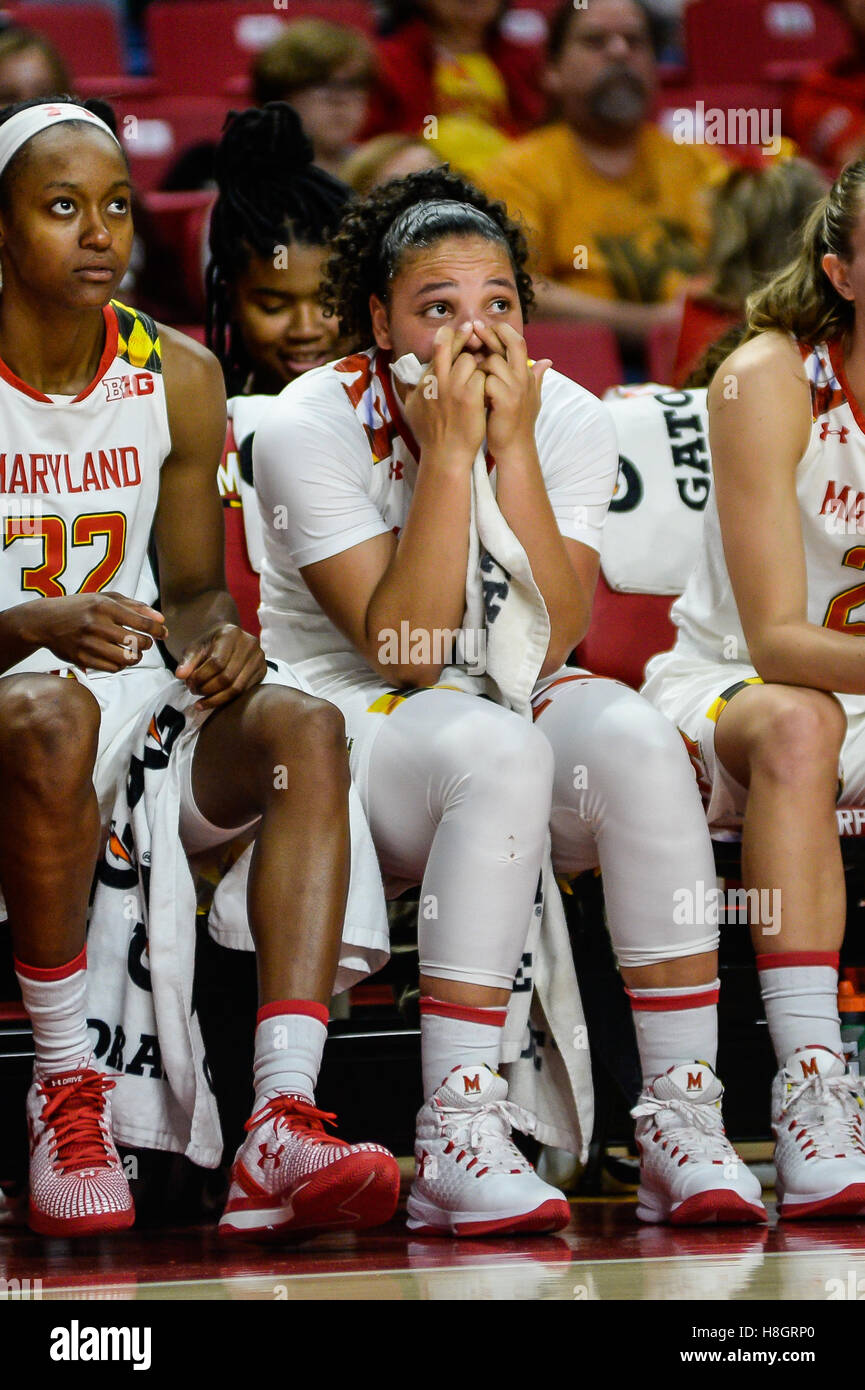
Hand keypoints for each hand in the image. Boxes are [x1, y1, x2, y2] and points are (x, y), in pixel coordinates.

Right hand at [25, 592, 165, 671]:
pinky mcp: (81, 658)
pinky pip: (112, 668)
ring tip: (135, 652)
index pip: (142, 622)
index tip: (163, 633)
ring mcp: (88, 643)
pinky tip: (120, 657)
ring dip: (136, 657)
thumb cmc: (80, 607)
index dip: (158, 630)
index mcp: (105, 606)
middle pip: (137, 642)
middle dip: (147, 644)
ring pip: (127, 659)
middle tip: (145, 642)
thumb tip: (160, 619)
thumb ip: (134, 606)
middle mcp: (97, 624)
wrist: (45, 620)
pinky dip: (121, 665)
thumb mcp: (105, 598)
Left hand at [175, 623, 266, 709]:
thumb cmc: (211, 644)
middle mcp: (249, 643)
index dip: (201, 677)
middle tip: (195, 692)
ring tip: (201, 701)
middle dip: (207, 689)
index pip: (216, 662)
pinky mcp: (263, 670)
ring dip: (216, 699)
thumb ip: (188, 661)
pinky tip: (212, 702)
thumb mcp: (196, 648)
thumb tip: (181, 675)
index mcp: (231, 633)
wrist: (230, 640)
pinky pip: (244, 691)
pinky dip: (226, 700)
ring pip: (236, 687)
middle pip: (227, 677)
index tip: (189, 684)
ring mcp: (258, 657)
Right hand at [401, 322, 486, 465]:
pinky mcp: (470, 397)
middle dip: (464, 338)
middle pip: (451, 345)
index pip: (439, 346)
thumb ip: (410, 389)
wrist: (445, 455)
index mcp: (425, 379)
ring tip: (482, 376)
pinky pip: (482, 376)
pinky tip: (488, 389)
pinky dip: (486, 381)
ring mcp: (454, 387)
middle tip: (476, 334)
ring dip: (478, 365)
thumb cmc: (429, 435)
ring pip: (471, 360)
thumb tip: (405, 377)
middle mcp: (437, 379)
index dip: (451, 336)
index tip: (462, 332)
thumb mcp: (411, 409)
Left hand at [472, 321, 550, 459]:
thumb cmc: (517, 422)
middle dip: (490, 335)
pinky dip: (476, 382)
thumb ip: (535, 376)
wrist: (514, 447)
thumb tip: (547, 361)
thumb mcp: (530, 397)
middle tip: (474, 328)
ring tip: (468, 370)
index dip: (501, 331)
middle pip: (510, 344)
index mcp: (526, 374)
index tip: (483, 326)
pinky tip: (469, 387)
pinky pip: (487, 381)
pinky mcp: (505, 401)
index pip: (517, 342)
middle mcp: (523, 378)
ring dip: (478, 363)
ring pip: (493, 362)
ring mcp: (516, 389)